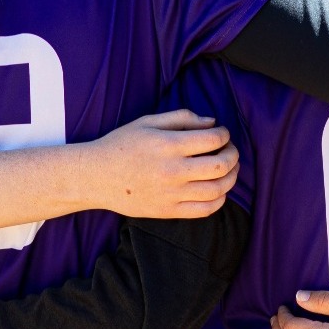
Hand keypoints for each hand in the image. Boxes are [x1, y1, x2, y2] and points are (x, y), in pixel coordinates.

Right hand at [88, 110, 237, 218]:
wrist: (96, 177)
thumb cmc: (121, 145)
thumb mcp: (147, 122)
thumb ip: (181, 117)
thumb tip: (212, 122)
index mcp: (167, 145)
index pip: (212, 139)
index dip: (224, 135)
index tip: (222, 134)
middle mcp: (172, 171)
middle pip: (221, 165)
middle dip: (233, 155)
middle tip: (230, 150)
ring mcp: (171, 194)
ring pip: (218, 190)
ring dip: (232, 178)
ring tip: (230, 170)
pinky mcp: (168, 211)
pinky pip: (205, 210)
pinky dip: (219, 200)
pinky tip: (219, 190)